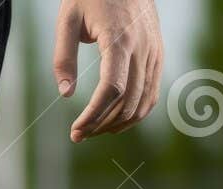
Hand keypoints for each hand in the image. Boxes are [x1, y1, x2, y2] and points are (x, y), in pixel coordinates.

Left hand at [53, 0, 162, 141]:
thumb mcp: (67, 20)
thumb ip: (63, 57)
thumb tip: (65, 94)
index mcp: (119, 40)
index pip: (112, 90)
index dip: (93, 115)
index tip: (76, 131)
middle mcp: (142, 48)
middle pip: (127, 101)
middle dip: (101, 124)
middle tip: (79, 134)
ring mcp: (154, 52)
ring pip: (142, 102)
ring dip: (118, 123)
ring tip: (94, 130)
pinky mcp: (158, 54)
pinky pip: (152, 92)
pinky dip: (136, 112)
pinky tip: (116, 121)